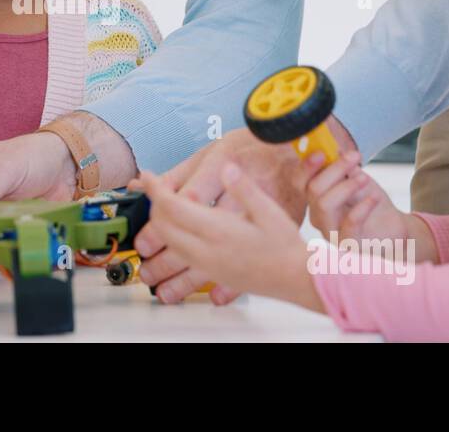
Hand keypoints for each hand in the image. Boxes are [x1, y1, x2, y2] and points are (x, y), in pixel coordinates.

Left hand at [131, 123, 351, 303]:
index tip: (147, 177)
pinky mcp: (214, 276)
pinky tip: (170, 257)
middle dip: (152, 211)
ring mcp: (209, 265)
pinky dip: (173, 257)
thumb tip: (227, 169)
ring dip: (155, 239)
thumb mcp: (270, 208)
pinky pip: (183, 266)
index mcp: (219, 227)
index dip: (156, 190)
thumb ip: (244, 188)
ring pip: (171, 249)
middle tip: (152, 194)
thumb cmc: (287, 243)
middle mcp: (209, 249)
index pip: (174, 206)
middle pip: (165, 228)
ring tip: (147, 228)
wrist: (300, 278)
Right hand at [305, 152, 440, 263]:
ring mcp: (330, 232)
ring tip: (365, 178)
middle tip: (354, 157)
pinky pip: (349, 225)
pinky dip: (362, 208)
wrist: (392, 228)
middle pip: (312, 190)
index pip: (300, 181)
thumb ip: (346, 169)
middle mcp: (317, 215)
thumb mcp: (358, 180)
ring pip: (324, 205)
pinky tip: (374, 198)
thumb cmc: (370, 203)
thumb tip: (336, 151)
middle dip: (334, 170)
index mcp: (315, 198)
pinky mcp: (348, 244)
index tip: (323, 152)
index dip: (306, 166)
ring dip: (346, 186)